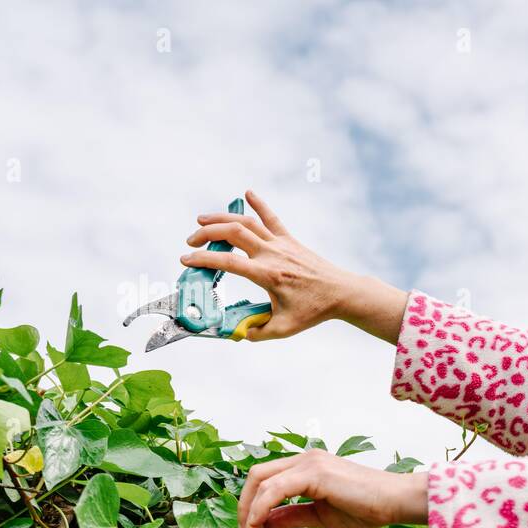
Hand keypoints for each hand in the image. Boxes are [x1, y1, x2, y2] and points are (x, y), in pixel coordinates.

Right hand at [181, 189, 407, 342]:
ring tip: (202, 221)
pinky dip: (259, 205)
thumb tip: (238, 333)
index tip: (185, 260)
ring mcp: (282, 244)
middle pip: (233, 233)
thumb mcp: (284, 329)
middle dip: (207, 234)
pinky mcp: (290, 240)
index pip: (228, 262)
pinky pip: (272, 218)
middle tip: (190, 242)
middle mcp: (273, 254)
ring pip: (247, 222)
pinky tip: (248, 193)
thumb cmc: (314, 311)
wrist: (342, 293)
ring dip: (222, 218)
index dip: (203, 259)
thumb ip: (258, 333)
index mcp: (268, 275)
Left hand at [238, 448, 428, 527]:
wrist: (395, 502)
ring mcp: (309, 462)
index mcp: (307, 466)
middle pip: (257, 475)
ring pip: (261, 481)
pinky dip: (260, 510)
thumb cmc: (367, 508)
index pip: (267, 479)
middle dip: (243, 506)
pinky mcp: (314, 472)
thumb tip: (262, 524)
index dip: (251, 504)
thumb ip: (291, 516)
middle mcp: (305, 458)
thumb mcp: (319, 516)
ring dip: (248, 512)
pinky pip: (274, 490)